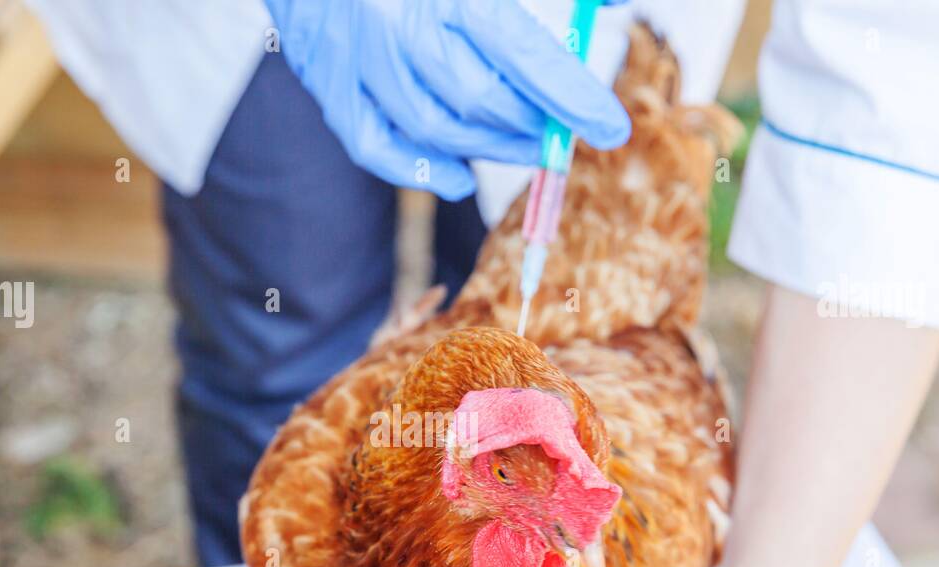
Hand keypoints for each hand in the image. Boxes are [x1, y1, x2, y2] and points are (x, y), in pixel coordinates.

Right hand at [263, 0, 631, 198]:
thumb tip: (611, 3)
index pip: (522, 53)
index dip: (571, 96)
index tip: (611, 128)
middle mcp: (396, 24)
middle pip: (480, 99)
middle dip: (531, 125)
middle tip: (561, 130)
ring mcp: (357, 59)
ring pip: (434, 129)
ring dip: (489, 147)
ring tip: (523, 144)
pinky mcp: (327, 81)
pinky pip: (375, 146)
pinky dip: (422, 170)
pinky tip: (461, 177)